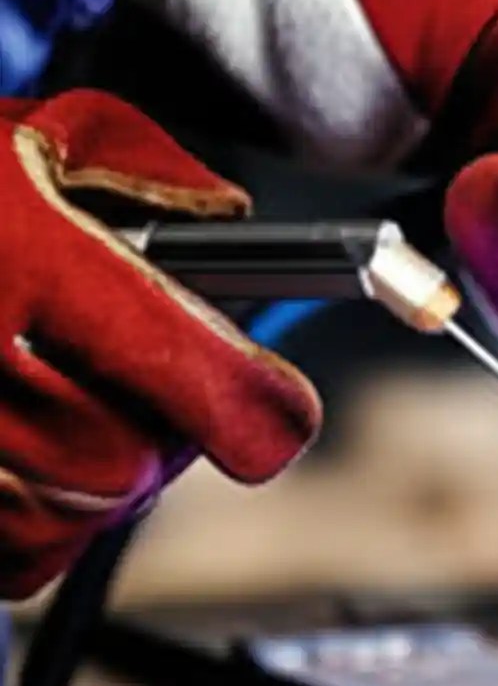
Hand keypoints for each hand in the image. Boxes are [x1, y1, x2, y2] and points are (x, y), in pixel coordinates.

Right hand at [0, 90, 319, 596]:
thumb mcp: (38, 132)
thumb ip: (147, 167)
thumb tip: (226, 213)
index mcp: (27, 261)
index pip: (190, 372)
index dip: (258, 409)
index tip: (283, 415)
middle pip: (139, 459)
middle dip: (171, 430)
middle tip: (155, 384)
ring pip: (84, 509)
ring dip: (110, 471)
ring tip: (80, 402)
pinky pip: (21, 552)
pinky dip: (49, 517)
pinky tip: (36, 450)